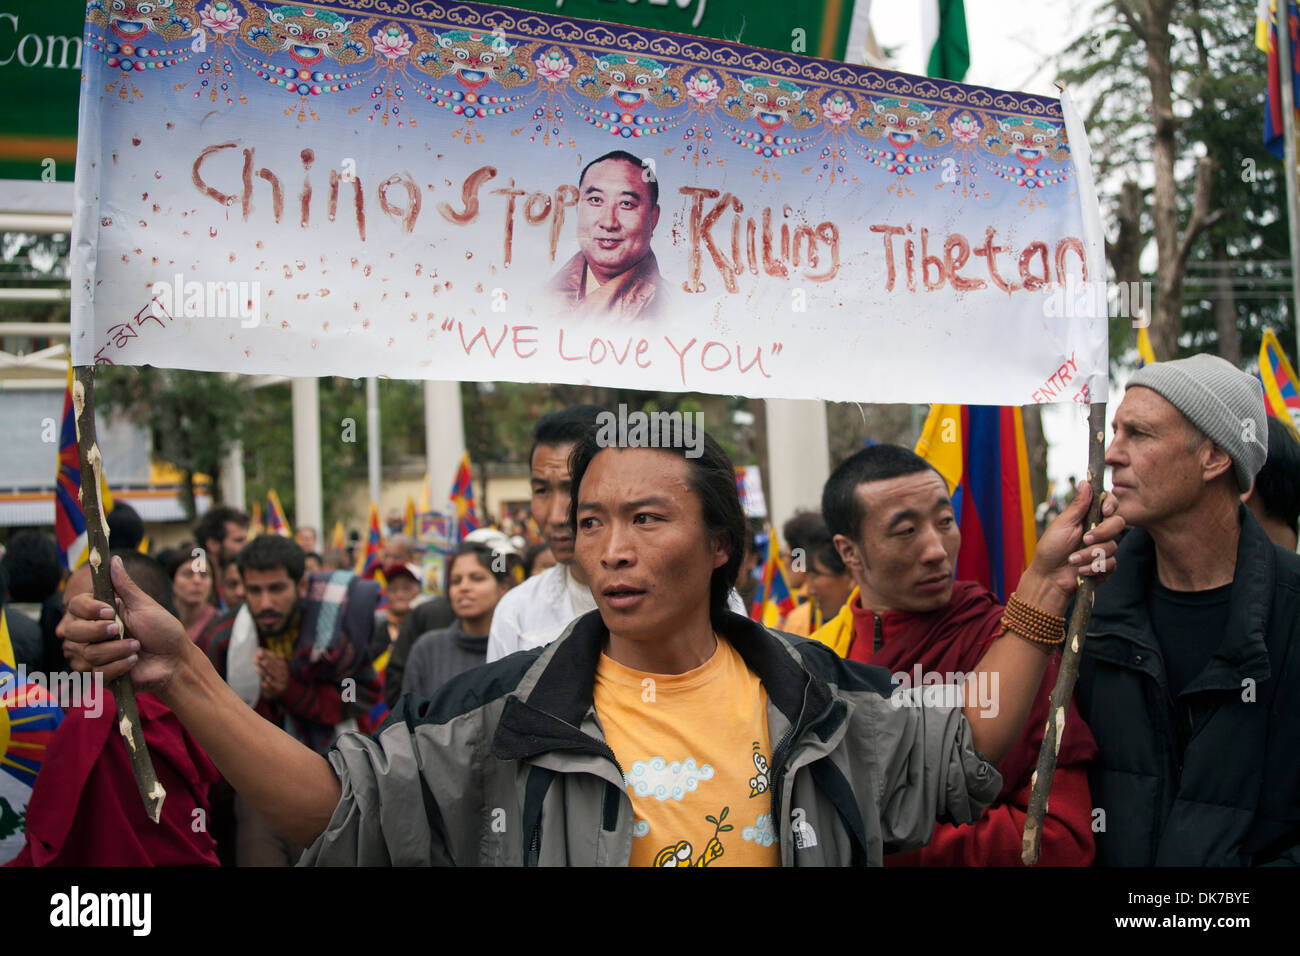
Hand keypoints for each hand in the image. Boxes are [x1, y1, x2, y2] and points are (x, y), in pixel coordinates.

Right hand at [58, 555, 190, 692]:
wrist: (175, 660)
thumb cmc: (163, 630)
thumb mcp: (145, 605)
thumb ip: (125, 585)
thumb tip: (113, 559)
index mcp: (101, 612)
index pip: (75, 606)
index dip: (88, 609)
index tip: (109, 611)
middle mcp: (92, 633)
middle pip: (71, 631)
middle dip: (98, 632)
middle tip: (119, 630)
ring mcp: (95, 654)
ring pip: (87, 653)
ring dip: (117, 650)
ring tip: (136, 647)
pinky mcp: (100, 675)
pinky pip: (97, 672)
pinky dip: (119, 666)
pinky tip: (133, 661)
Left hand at [255, 650, 289, 699]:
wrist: (276, 690)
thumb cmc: (270, 675)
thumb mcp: (269, 665)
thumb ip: (265, 657)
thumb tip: (259, 649)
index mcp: (282, 663)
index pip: (274, 657)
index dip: (266, 655)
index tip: (258, 653)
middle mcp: (284, 671)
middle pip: (274, 666)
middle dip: (265, 663)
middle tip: (257, 660)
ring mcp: (283, 680)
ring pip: (274, 676)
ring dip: (265, 673)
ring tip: (257, 669)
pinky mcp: (279, 689)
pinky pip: (274, 687)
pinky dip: (269, 685)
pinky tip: (263, 683)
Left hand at [1018, 481, 1124, 615]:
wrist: (1048, 577)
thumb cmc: (1051, 549)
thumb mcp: (1062, 524)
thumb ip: (1078, 505)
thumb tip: (1085, 482)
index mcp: (1088, 517)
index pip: (1109, 504)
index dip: (1111, 504)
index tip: (1105, 510)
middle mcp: (1099, 531)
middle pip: (1118, 523)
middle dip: (1102, 532)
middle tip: (1085, 539)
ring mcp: (1103, 548)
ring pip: (1113, 545)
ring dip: (1091, 554)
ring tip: (1073, 560)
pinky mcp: (1105, 565)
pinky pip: (1112, 563)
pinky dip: (1095, 567)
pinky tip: (1081, 571)